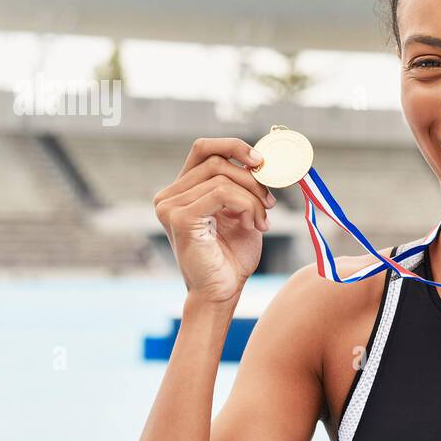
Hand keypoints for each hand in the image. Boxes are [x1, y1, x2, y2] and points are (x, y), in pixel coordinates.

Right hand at [154, 137, 275, 304]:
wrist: (222, 293)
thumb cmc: (231, 259)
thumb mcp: (241, 213)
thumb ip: (243, 187)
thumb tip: (260, 160)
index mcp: (181, 191)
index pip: (203, 149)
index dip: (233, 146)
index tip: (261, 161)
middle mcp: (169, 196)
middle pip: (216, 161)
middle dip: (252, 179)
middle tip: (270, 203)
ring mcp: (170, 206)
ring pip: (222, 177)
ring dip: (253, 197)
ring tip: (262, 221)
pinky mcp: (180, 218)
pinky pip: (221, 193)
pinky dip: (246, 204)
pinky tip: (254, 225)